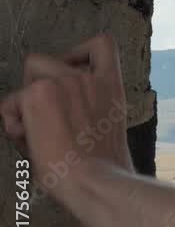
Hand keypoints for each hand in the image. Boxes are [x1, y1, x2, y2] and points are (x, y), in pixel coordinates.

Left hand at [0, 34, 133, 198]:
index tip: (73, 69)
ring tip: (34, 127)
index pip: (102, 45)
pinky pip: (11, 102)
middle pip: (46, 60)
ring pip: (28, 72)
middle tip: (43, 114)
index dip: (79, 51)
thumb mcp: (106, 128)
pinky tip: (25, 139)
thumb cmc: (101, 169)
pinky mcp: (39, 94)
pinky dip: (12, 120)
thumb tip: (50, 112)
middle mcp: (88, 79)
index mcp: (111, 89)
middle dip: (37, 83)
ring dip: (25, 98)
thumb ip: (86, 107)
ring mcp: (63, 83)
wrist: (94, 181)